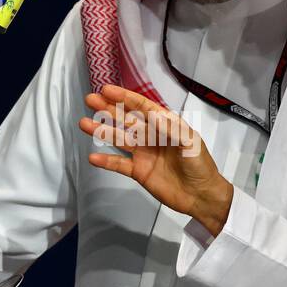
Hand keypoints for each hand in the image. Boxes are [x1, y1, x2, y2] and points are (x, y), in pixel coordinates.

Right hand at [80, 84, 233, 237]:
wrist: (202, 196)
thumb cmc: (201, 166)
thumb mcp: (191, 143)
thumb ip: (171, 129)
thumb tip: (152, 113)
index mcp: (164, 125)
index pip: (142, 106)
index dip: (124, 97)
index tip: (107, 90)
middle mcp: (151, 136)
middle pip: (125, 119)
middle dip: (108, 109)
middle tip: (90, 99)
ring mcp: (143, 153)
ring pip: (118, 139)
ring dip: (102, 131)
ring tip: (84, 123)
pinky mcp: (139, 171)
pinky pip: (119, 164)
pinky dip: (106, 161)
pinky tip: (93, 157)